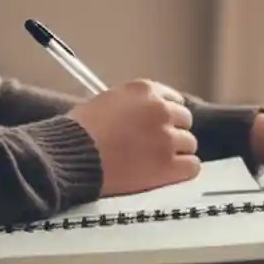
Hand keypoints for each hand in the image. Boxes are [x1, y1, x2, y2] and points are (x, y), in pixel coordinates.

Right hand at [69, 80, 199, 195]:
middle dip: (172, 132)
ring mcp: (167, 138)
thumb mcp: (105, 101)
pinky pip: (192, 166)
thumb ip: (132, 104)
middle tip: (155, 145)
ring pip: (189, 144)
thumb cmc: (78, 131)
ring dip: (176, 152)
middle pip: (184, 121)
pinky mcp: (168, 165)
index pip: (173, 99)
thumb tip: (143, 114)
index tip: (159, 125)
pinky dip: (182, 171)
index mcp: (145, 90)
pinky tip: (168, 173)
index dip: (166, 115)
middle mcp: (161, 110)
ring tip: (155, 161)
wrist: (71, 156)